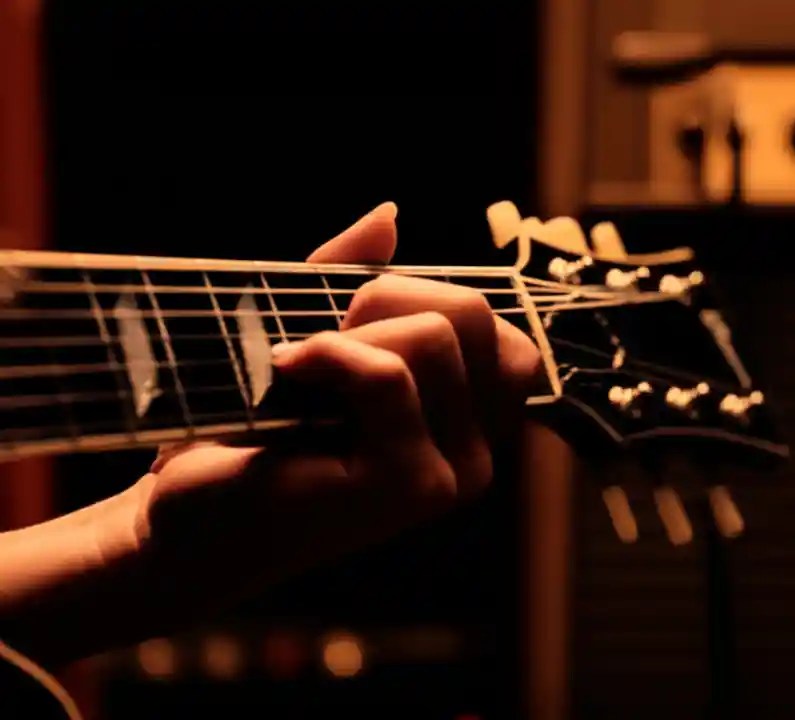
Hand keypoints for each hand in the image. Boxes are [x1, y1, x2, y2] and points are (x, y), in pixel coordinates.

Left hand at [132, 202, 542, 611]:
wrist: (186, 520)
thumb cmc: (248, 436)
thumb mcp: (315, 340)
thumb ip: (356, 279)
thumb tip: (389, 216)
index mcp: (469, 426)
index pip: (500, 329)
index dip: (427, 298)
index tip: (357, 328)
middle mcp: (476, 456)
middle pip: (477, 316)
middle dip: (391, 298)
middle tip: (324, 340)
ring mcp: (450, 477)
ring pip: (434, 338)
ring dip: (351, 333)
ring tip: (299, 371)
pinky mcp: (409, 487)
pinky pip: (389, 377)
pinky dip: (328, 355)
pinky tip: (284, 374)